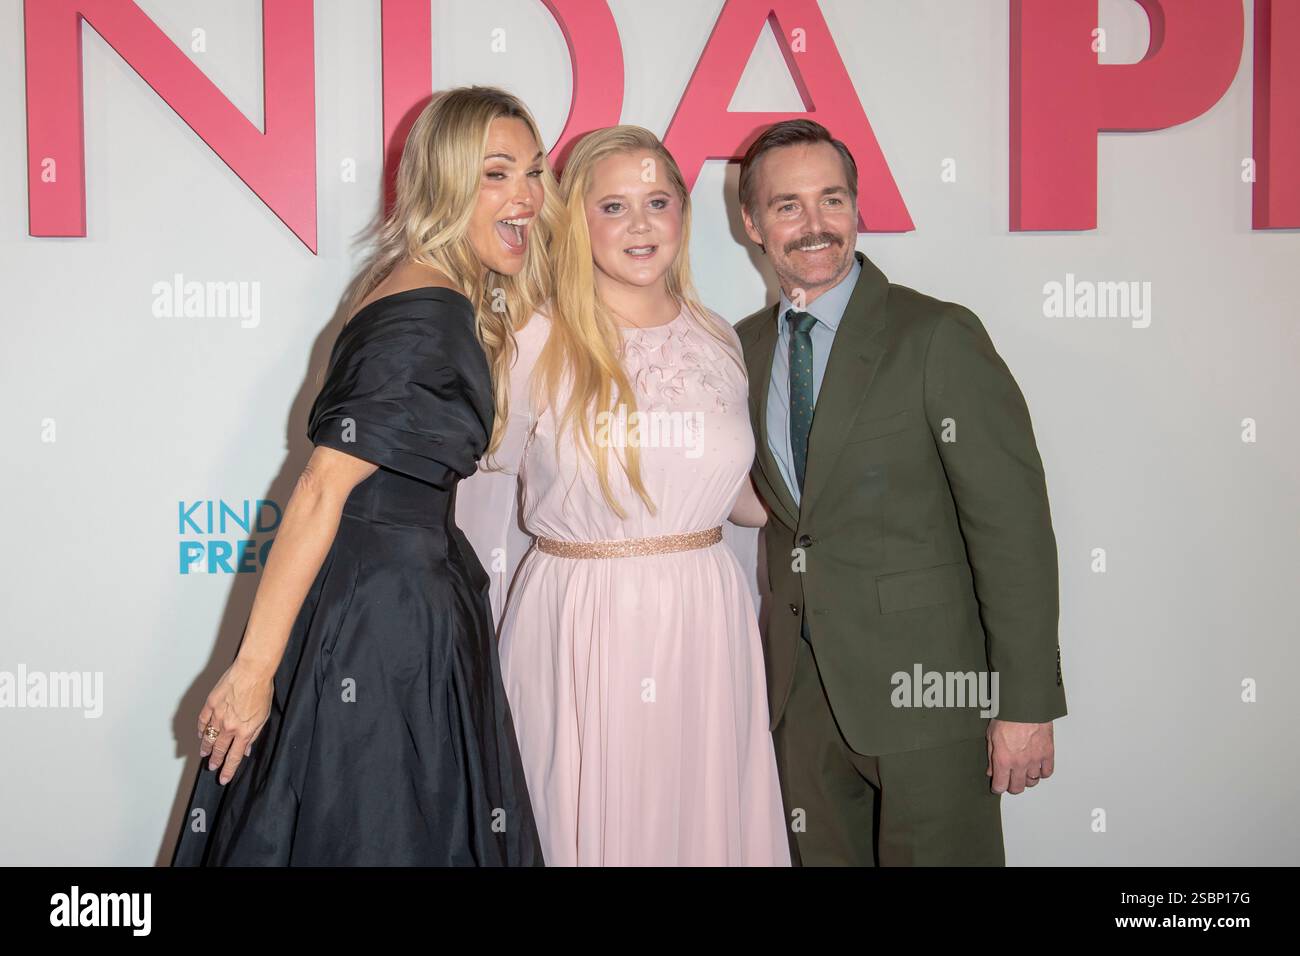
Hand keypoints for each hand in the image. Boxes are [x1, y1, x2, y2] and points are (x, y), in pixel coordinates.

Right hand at [197, 658, 272, 784]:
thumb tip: (246, 749)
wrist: (253, 671)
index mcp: (244, 731)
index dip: (228, 769)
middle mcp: (229, 726)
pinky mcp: (210, 704)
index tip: (223, 778)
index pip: (234, 756)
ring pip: (208, 737)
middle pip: (219, 749)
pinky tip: (200, 733)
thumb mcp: (263, 717)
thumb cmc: (261, 691)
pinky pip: (202, 721)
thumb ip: (253, 735)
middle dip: (215, 760)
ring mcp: (218, 715)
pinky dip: (201, 729)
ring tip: (204, 753)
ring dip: (206, 747)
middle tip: (212, 766)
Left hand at [986, 719, 1053, 794]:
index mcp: (1003, 759)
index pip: (1001, 786)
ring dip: (1027, 779)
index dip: (998, 788)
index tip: (997, 786)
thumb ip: (991, 756)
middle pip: (1018, 788)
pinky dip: (1042, 773)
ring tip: (1023, 772)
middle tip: (1010, 781)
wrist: (1025, 705)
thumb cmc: (1006, 716)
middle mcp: (1019, 763)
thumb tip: (991, 771)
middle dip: (1012, 787)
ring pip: (1032, 782)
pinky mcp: (1048, 754)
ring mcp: (1035, 760)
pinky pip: (1047, 772)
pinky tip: (1037, 767)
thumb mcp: (991, 735)